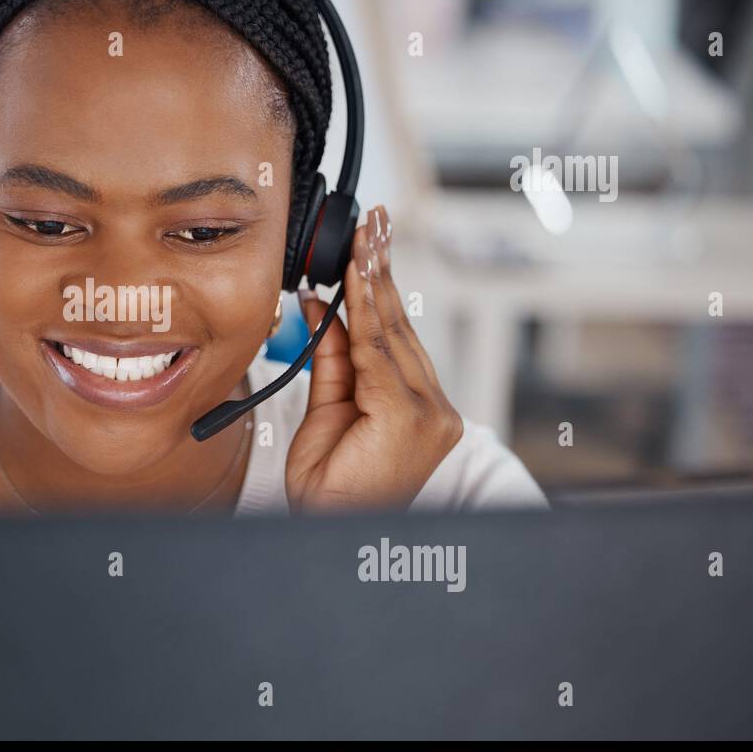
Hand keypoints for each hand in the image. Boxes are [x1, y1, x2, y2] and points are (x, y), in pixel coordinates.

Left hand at [285, 205, 462, 512]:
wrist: (327, 529)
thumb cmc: (330, 485)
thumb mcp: (327, 410)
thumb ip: (331, 357)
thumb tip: (318, 304)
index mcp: (418, 408)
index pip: (393, 336)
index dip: (379, 286)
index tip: (370, 244)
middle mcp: (433, 408)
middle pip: (398, 325)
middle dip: (383, 269)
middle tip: (375, 221)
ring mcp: (429, 414)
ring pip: (392, 333)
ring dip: (376, 278)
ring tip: (367, 237)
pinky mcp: (411, 418)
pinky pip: (378, 354)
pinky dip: (365, 312)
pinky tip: (356, 278)